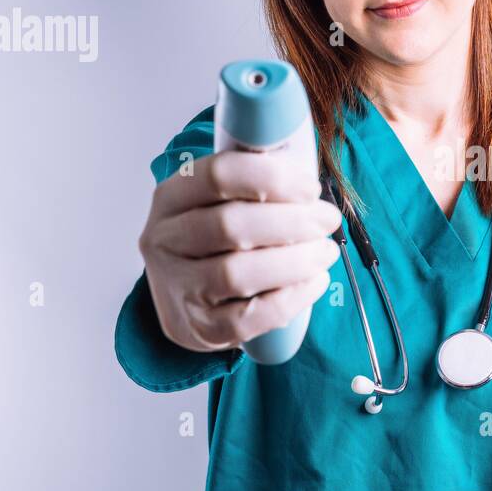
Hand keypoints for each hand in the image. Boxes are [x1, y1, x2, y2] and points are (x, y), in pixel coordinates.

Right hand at [136, 149, 342, 352]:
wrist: (186, 303)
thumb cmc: (218, 241)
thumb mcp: (220, 201)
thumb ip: (254, 180)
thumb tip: (304, 163)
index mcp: (170, 198)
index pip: (216, 175)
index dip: (270, 177)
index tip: (310, 187)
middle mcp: (164, 241)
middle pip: (230, 225)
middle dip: (291, 221)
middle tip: (327, 220)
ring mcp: (178, 288)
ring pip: (237, 273)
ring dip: (294, 261)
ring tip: (325, 251)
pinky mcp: (200, 327)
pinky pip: (248, 318)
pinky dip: (291, 298)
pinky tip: (314, 281)